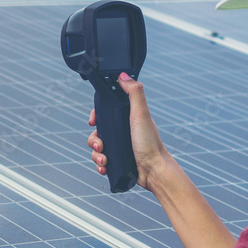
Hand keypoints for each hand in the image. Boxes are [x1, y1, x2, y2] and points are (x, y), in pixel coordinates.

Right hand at [88, 73, 171, 190]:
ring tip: (104, 160)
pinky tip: (105, 167)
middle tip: (100, 145)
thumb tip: (123, 76)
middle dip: (94, 140)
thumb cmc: (150, 144)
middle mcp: (123, 132)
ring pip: (97, 148)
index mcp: (127, 119)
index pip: (105, 113)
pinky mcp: (118, 161)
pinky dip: (100, 165)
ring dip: (96, 155)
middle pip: (98, 132)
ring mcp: (120, 147)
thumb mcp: (141, 114)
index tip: (93, 121)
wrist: (154, 171)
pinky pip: (101, 162)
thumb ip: (134, 93)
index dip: (96, 116)